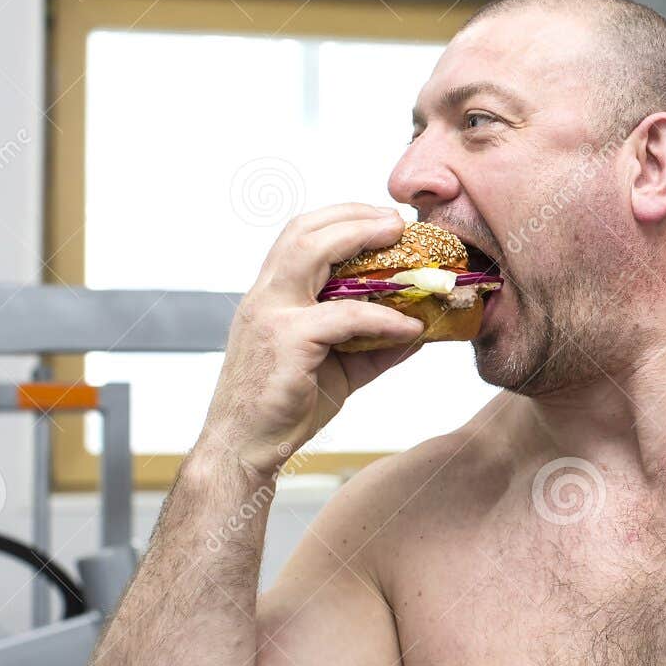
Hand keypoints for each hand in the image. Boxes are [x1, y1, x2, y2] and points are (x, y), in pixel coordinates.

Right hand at [200, 204, 424, 476]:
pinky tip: (411, 326)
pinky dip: (383, 316)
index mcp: (272, 295)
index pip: (300, 235)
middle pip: (303, 230)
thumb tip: (421, 328)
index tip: (383, 219)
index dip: (342, 218)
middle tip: (397, 221)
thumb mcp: (339, 367)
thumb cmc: (285, 406)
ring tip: (401, 241)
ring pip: (312, 252)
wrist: (244, 449)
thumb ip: (375, 343)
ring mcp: (272, 315)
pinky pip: (344, 317)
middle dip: (354, 216)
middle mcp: (266, 296)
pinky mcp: (286, 342)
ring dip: (360, 239)